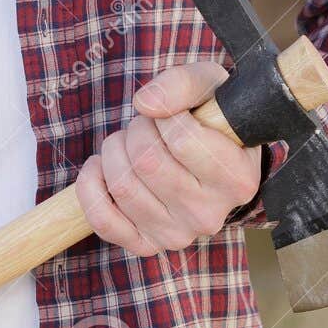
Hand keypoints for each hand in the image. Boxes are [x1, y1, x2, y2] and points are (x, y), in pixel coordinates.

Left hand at [74, 60, 261, 254]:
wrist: (207, 157)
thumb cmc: (208, 117)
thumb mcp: (208, 85)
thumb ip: (182, 84)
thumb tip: (146, 104)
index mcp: (237, 179)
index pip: (183, 140)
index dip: (166, 115)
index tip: (172, 113)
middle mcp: (210, 215)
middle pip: (146, 162)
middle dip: (137, 130)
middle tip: (147, 125)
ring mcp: (177, 235)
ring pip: (122, 185)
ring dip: (114, 151)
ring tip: (130, 143)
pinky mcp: (146, 244)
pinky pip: (102, 219)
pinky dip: (91, 185)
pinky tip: (101, 166)